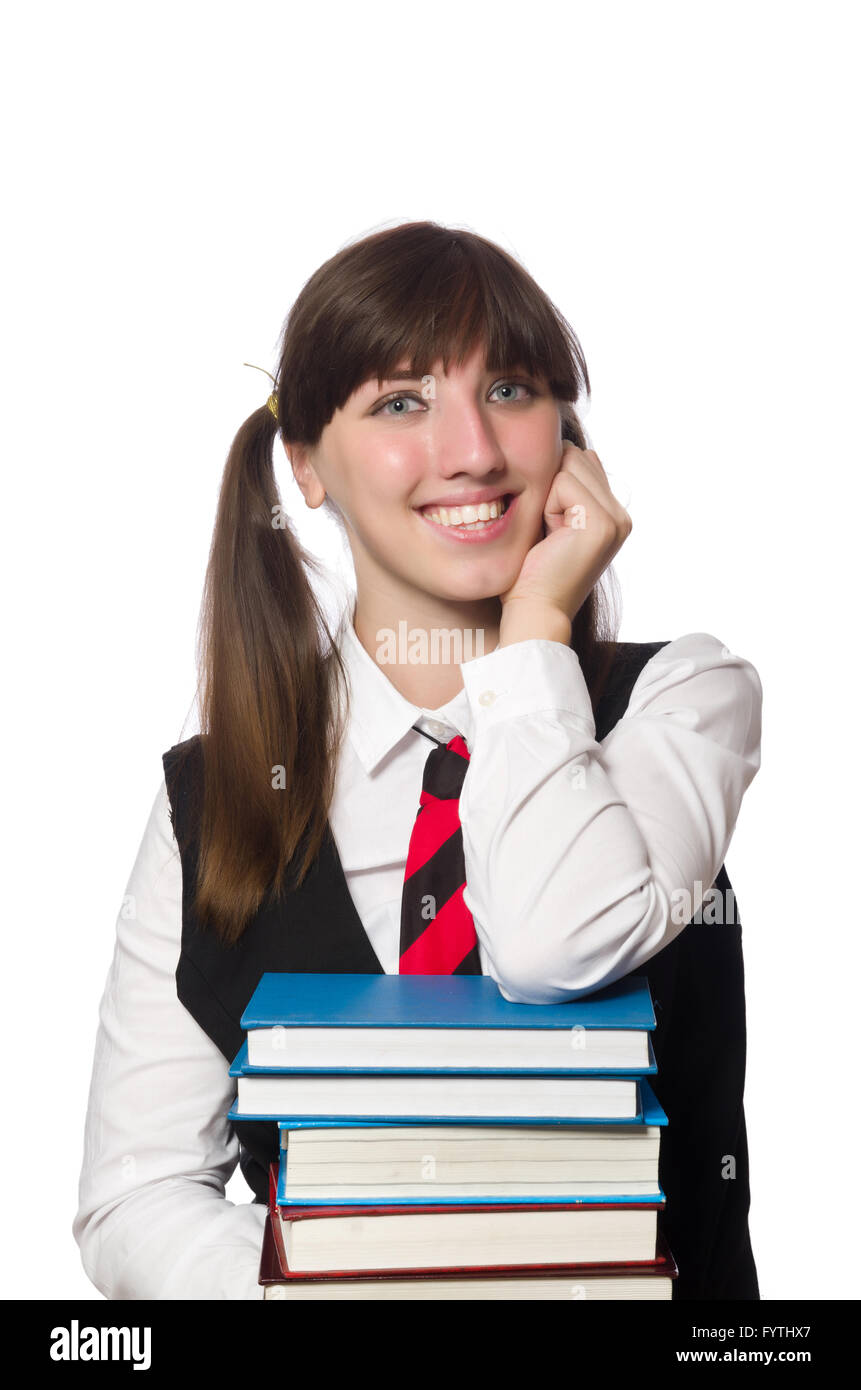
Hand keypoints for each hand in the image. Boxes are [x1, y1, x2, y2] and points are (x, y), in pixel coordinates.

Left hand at [499, 444, 631, 638]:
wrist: (535, 610)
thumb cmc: (532, 572)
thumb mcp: (552, 520)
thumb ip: (566, 487)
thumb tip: (571, 445)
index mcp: (614, 516)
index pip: (583, 462)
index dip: (554, 484)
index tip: (550, 527)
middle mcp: (622, 516)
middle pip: (577, 457)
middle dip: (551, 486)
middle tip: (549, 532)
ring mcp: (616, 519)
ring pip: (570, 465)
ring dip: (548, 496)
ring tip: (550, 535)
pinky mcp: (602, 522)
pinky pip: (563, 482)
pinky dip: (547, 506)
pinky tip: (551, 537)